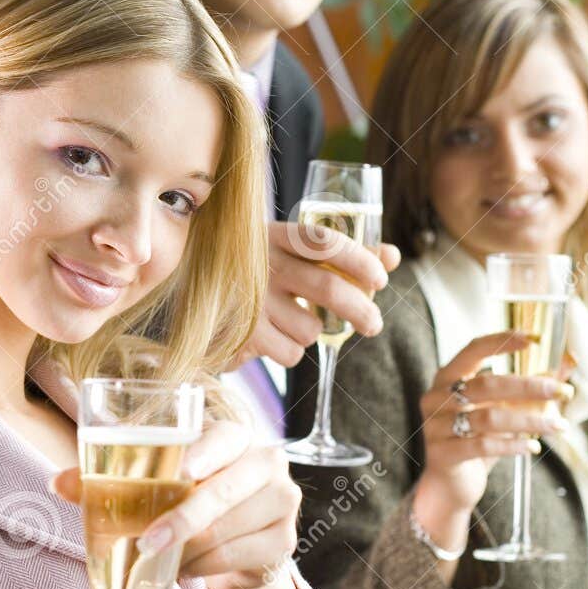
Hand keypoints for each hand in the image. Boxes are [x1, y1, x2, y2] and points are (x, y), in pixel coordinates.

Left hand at [52, 421, 301, 588]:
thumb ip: (113, 482)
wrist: (242, 548)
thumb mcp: (160, 487)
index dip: (205, 452)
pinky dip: (204, 567)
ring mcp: (282, 501)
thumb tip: (56, 482)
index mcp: (236, 439)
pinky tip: (186, 568)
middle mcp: (267, 463)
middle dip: (183, 519)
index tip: (181, 471)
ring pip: (227, 530)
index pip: (225, 437)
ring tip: (159, 558)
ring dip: (186, 551)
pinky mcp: (283, 540)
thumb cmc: (194, 503)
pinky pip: (236, 557)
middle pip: (225, 490)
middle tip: (147, 543)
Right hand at [231, 221, 399, 367]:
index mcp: (276, 236)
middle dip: (360, 310)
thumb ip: (343, 254)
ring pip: (311, 328)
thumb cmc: (258, 272)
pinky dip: (291, 350)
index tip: (380, 279)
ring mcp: (250, 301)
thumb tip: (392, 256)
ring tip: (290, 321)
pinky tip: (272, 336)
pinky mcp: (244, 334)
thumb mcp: (293, 254)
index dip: (359, 260)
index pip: (324, 241)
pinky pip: (291, 352)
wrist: (196, 298)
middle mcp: (261, 265)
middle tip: (373, 324)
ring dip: (313, 332)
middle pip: (326, 288)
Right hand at [416, 331, 573, 533]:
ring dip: (529, 420)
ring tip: (559, 426)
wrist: (450, 485)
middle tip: (562, 391)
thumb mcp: (504, 409)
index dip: (502, 341)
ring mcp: (436, 426)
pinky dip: (513, 445)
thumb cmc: (478, 440)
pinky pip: (483, 446)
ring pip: (488, 418)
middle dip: (529, 386)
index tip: (534, 339)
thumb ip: (532, 386)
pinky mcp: (443, 454)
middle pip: (487, 384)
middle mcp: (436, 398)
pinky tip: (533, 446)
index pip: (474, 350)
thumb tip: (569, 361)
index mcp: (448, 378)